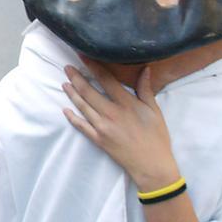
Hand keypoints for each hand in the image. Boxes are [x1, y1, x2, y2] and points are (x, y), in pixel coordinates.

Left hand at [61, 61, 179, 190]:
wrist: (152, 165)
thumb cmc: (156, 137)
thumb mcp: (154, 111)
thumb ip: (145, 89)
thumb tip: (145, 69)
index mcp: (126, 104)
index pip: (106, 80)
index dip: (93, 67)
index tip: (83, 56)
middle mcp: (111, 113)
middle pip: (88, 92)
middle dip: (76, 78)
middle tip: (67, 67)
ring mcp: (102, 127)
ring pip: (82, 107)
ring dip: (72, 94)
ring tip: (64, 83)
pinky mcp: (98, 140)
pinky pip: (81, 126)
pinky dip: (72, 118)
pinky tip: (65, 110)